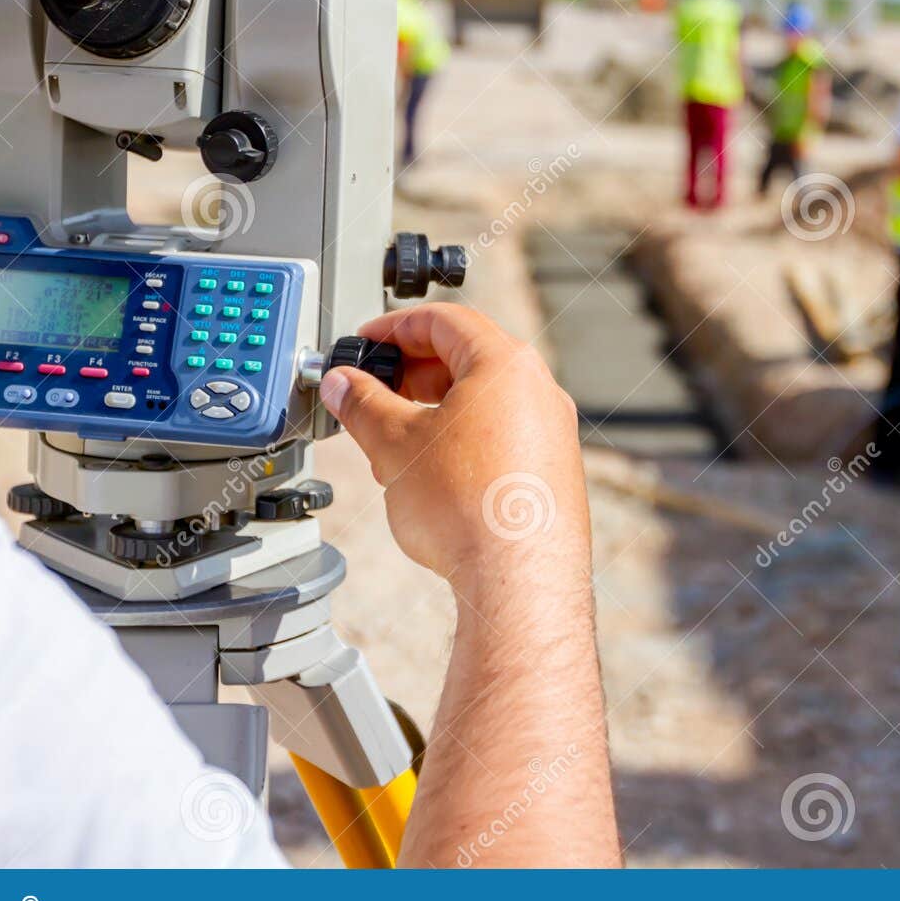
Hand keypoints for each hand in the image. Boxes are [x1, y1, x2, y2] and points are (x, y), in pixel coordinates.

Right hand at [318, 304, 589, 603]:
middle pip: (468, 357)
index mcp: (507, 365)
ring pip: (485, 401)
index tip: (367, 342)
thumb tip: (345, 385)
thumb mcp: (394, 445)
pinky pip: (503, 437)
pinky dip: (463, 440)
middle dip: (412, 373)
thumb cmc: (471, 510)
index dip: (394, 326)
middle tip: (374, 391)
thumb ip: (363, 405)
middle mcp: (540, 392)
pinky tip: (432, 474)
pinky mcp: (554, 473)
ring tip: (395, 441)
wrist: (519, 581)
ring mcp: (553, 433)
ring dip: (435, 410)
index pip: (444, 319)